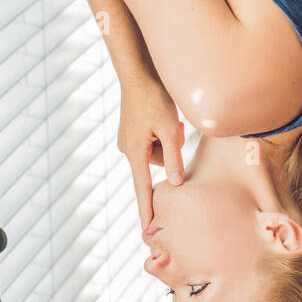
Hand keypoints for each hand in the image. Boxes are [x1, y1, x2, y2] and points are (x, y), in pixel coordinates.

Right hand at [117, 76, 184, 230]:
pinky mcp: (130, 132)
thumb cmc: (155, 99)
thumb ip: (174, 159)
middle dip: (168, 150)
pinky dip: (159, 132)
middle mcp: (128, 150)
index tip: (146, 227)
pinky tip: (159, 115)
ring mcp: (127, 141)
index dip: (146, 208)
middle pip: (156, 164)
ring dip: (165, 139)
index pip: (142, 188)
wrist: (138, 74)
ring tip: (167, 118)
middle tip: (173, 126)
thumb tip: (175, 183)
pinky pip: (150, 141)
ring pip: (155, 152)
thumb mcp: (170, 130)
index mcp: (136, 153)